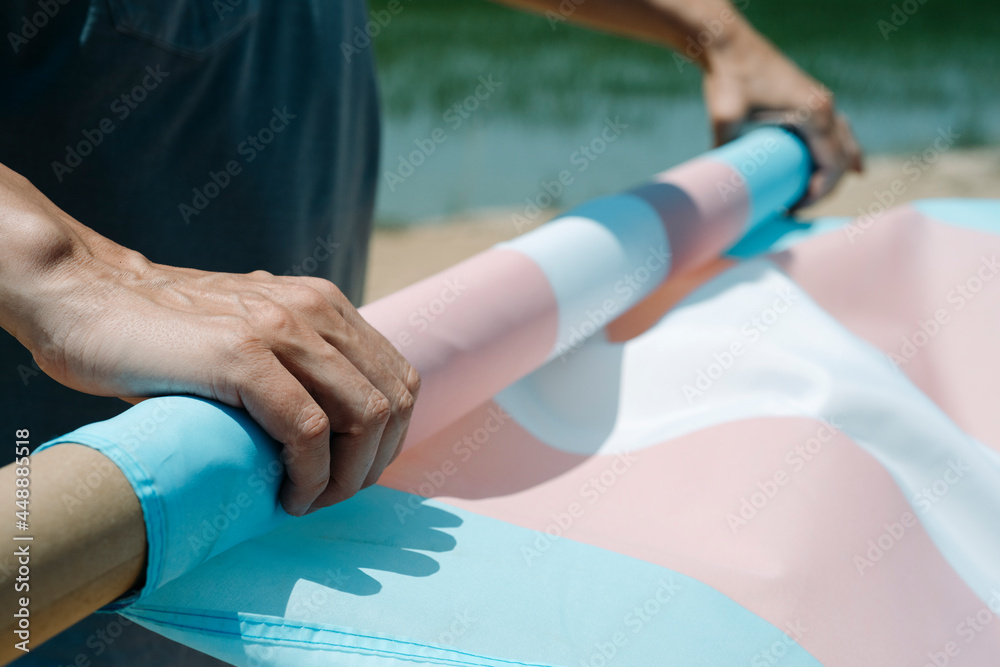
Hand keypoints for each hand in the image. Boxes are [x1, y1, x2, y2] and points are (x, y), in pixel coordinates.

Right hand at [0, 164, 418, 515]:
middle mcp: (315, 308)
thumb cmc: (166, 335)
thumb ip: (299, 362)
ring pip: (364, 418)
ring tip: (305, 500)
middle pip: (393, 404)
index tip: (349, 475)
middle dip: (371, 467)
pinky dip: (308, 477)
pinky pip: (308, 431)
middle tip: (328, 498)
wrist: (88, 298)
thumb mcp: (252, 336)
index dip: (388, 441)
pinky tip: (283, 496)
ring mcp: (282, 326)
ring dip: (344, 478)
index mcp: (325, 304)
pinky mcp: (243, 354)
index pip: (400, 381)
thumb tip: (339, 428)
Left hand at [701, 27, 862, 206]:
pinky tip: (854, 168)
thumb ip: (724, 155)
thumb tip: (716, 188)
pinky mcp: (811, 100)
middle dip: (823, 188)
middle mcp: (826, 108)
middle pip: (842, 159)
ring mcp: (822, 102)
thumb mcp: (724, 121)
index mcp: (815, 114)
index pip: (833, 165)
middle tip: (795, 209)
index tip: (792, 210)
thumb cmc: (728, 80)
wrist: (729, 45)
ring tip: (818, 197)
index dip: (818, 194)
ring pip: (844, 144)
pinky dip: (844, 151)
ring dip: (836, 172)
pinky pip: (838, 131)